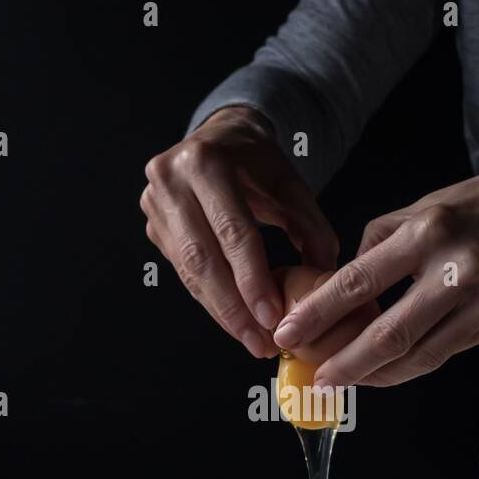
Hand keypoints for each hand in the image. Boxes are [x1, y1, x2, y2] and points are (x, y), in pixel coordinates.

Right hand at [141, 106, 338, 357]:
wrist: (220, 136)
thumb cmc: (257, 162)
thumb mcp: (291, 184)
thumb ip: (311, 227)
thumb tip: (326, 275)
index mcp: (206, 161)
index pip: (232, 231)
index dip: (252, 279)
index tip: (272, 318)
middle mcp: (170, 181)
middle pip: (202, 258)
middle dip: (233, 308)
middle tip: (260, 342)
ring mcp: (155, 205)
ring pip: (188, 272)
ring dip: (221, 312)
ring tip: (251, 340)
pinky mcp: (152, 226)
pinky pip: (182, 273)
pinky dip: (210, 300)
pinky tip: (233, 321)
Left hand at [271, 130, 478, 387]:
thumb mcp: (442, 197)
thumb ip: (392, 232)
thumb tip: (353, 269)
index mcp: (430, 226)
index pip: (359, 278)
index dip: (319, 313)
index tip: (288, 331)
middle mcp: (455, 265)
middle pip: (385, 331)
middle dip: (343, 361)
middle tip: (313, 378)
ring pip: (417, 353)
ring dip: (376, 374)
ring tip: (346, 382)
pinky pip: (446, 351)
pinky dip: (413, 365)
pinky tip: (389, 372)